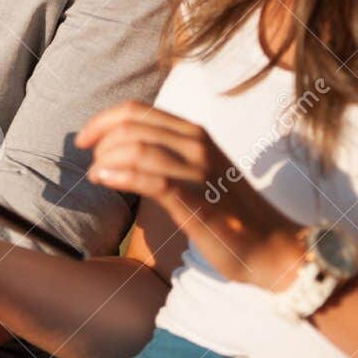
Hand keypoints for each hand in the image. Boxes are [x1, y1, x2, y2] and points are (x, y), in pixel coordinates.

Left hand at [76, 101, 304, 291]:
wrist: (272, 247)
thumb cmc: (231, 213)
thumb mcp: (200, 172)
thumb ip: (168, 156)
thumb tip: (121, 152)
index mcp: (196, 134)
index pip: (139, 111)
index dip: (103, 120)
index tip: (85, 140)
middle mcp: (198, 145)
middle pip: (134, 124)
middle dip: (101, 139)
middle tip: (91, 162)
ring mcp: (200, 172)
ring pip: (140, 147)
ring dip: (108, 158)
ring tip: (96, 175)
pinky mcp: (199, 202)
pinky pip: (153, 180)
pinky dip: (122, 175)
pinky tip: (106, 179)